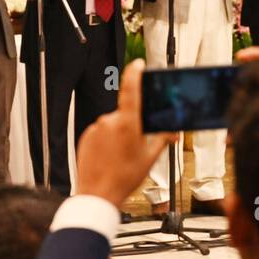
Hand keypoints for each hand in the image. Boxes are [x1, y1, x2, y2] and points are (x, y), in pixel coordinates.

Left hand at [74, 60, 177, 207]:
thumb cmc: (124, 178)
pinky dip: (107, 141)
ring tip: (121, 157)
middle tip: (135, 146)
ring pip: (113, 125)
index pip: (131, 90)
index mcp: (127, 123)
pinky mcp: (86, 136)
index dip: (134, 74)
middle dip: (133, 125)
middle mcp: (109, 121)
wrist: (98, 194)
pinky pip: (101, 133)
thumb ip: (161, 139)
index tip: (137, 64)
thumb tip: (172, 131)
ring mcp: (95, 128)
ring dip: (119, 135)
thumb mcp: (150, 158)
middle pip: (125, 114)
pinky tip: (110, 158)